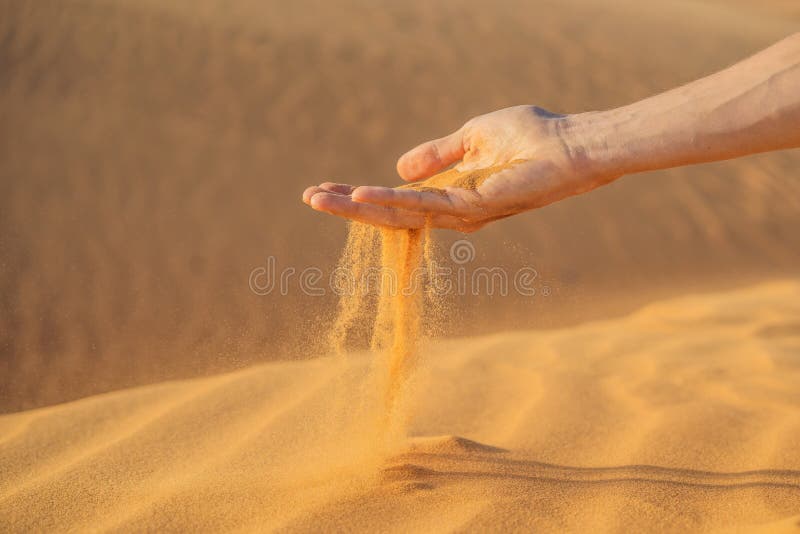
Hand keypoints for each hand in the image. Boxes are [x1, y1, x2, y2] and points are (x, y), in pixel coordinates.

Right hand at [302, 106, 615, 231]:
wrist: (571, 145)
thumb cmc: (532, 138)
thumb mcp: (472, 137)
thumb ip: (437, 154)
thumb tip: (398, 170)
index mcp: (451, 194)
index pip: (396, 200)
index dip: (361, 196)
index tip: (325, 189)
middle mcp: (453, 212)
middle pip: (390, 213)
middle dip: (348, 207)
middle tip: (309, 198)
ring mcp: (462, 214)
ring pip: (397, 214)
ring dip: (355, 207)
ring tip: (318, 198)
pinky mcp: (473, 208)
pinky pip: (422, 206)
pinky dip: (388, 201)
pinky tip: (358, 195)